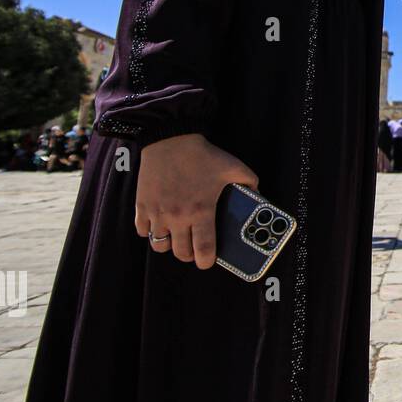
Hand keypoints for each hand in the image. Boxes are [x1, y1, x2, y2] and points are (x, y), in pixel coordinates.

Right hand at [135, 133, 258, 268]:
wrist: (171, 139)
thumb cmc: (203, 155)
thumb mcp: (234, 167)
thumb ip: (250, 183)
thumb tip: (260, 197)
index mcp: (201, 211)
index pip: (203, 250)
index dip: (207, 262)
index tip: (208, 261)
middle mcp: (177, 216)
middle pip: (181, 253)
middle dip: (190, 255)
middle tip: (194, 247)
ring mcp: (157, 213)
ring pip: (159, 246)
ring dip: (170, 245)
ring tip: (177, 236)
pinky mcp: (142, 206)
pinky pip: (142, 231)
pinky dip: (150, 231)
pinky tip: (160, 223)